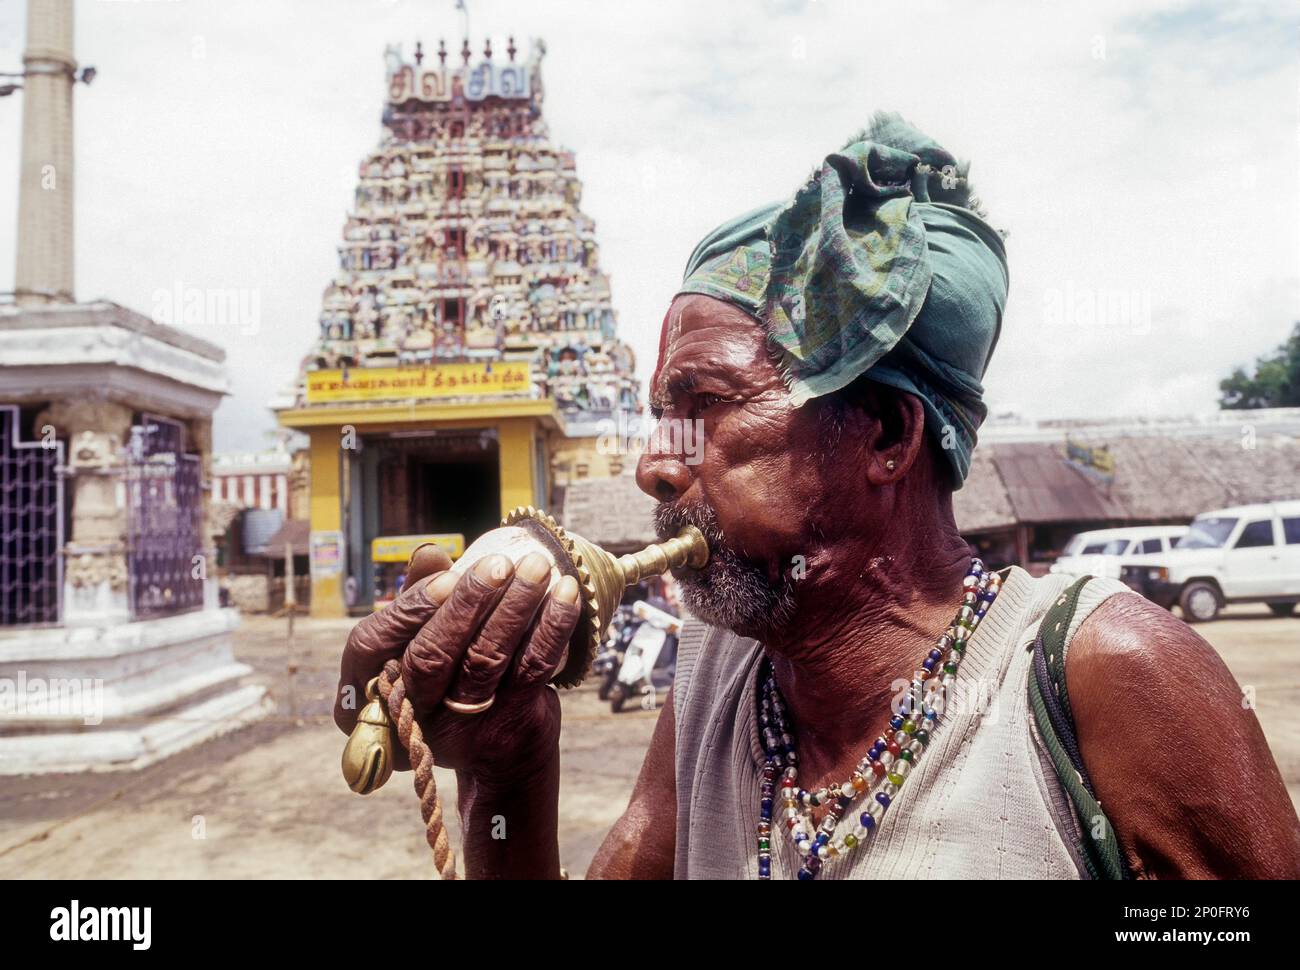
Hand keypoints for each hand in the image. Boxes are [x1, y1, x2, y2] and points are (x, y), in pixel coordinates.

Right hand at [334, 545, 581, 779]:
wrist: (502, 752)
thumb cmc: (455, 677)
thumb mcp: (429, 640)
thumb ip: (424, 597)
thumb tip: (429, 553)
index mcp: (377, 687)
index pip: (372, 644)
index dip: (410, 607)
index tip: (447, 574)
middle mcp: (411, 714)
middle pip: (430, 656)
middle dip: (467, 603)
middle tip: (500, 564)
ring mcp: (461, 726)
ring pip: (484, 658)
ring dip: (515, 605)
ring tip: (538, 567)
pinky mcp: (508, 725)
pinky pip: (531, 668)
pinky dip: (551, 626)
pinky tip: (566, 595)